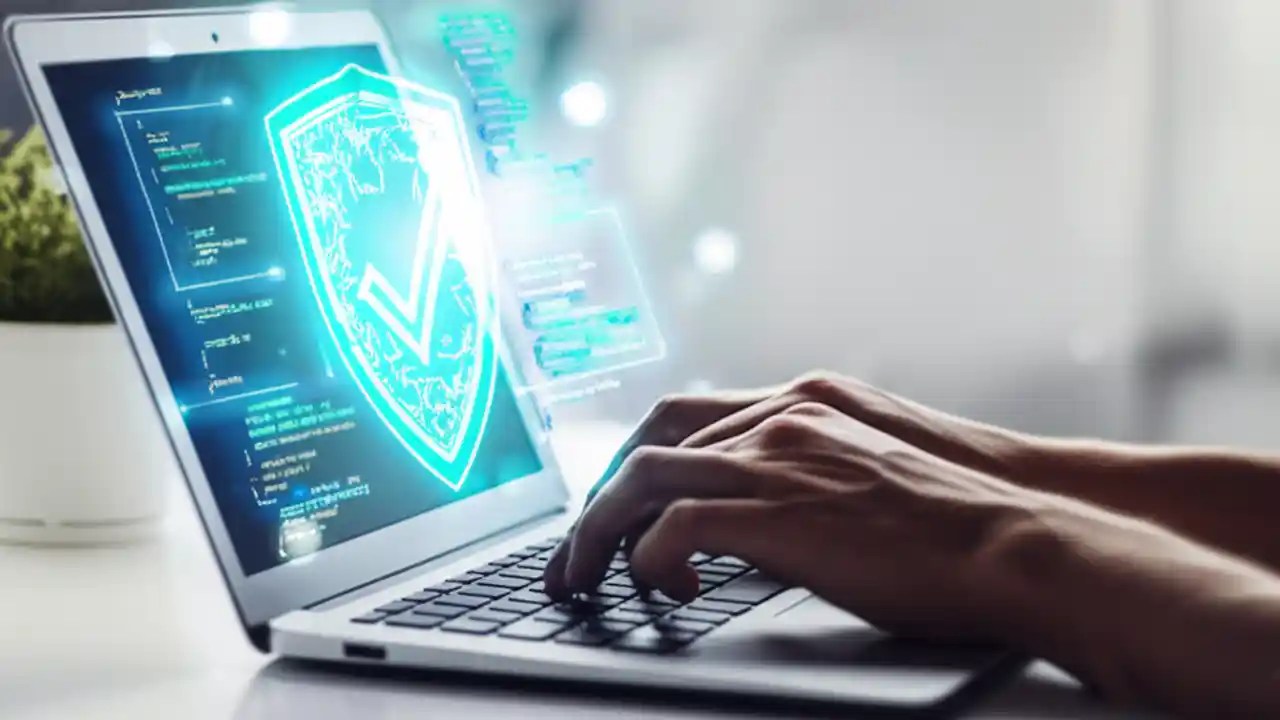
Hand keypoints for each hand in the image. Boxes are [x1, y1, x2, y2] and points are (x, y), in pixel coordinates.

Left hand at [546, 401, 1047, 641]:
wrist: (1010, 539)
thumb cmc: (952, 524)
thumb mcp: (865, 476)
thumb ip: (806, 475)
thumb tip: (762, 518)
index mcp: (797, 407)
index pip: (679, 415)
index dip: (631, 459)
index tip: (611, 502)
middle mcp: (777, 421)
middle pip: (647, 446)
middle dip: (598, 503)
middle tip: (576, 555)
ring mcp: (775, 463)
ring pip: (642, 481)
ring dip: (600, 533)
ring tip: (589, 580)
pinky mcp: (777, 514)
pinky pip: (674, 527)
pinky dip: (653, 560)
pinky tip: (674, 591)